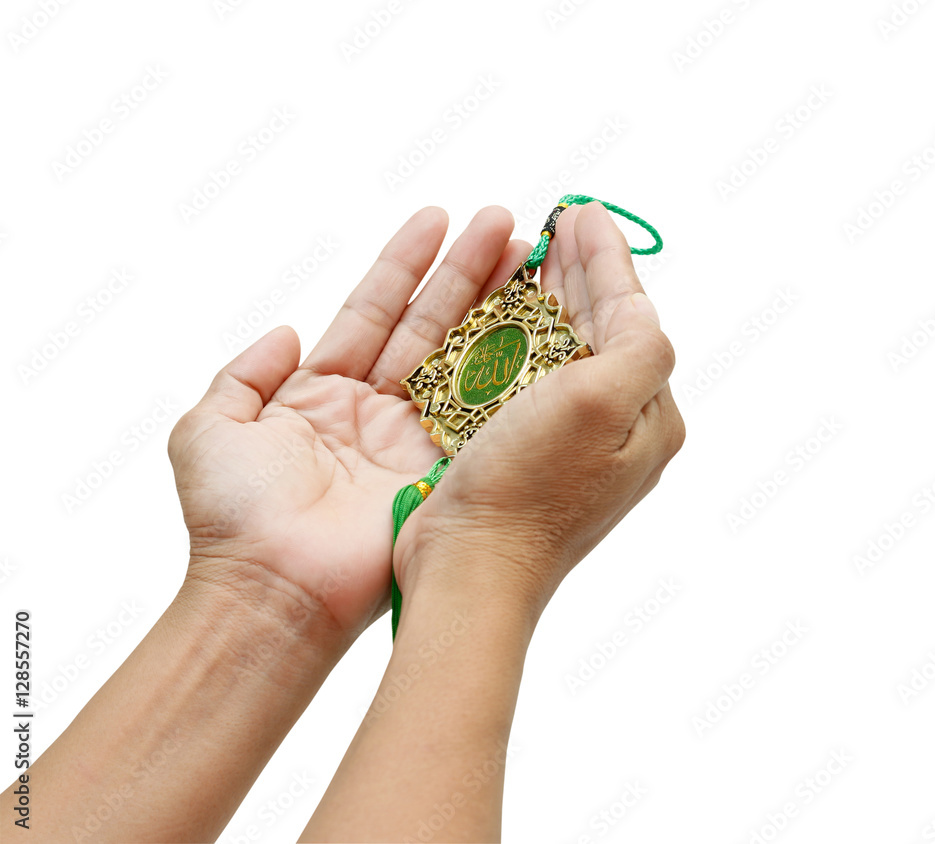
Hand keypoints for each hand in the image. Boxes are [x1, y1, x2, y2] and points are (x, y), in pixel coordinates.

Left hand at [168, 206, 531, 637]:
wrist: (272, 591)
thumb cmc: (231, 516)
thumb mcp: (211, 428)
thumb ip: (243, 374)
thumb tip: (283, 332)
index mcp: (322, 393)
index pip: (371, 312)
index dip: (403, 265)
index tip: (436, 217)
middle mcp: (375, 410)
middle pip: (427, 325)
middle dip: (463, 272)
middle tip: (501, 222)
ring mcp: (414, 439)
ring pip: (460, 358)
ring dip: (492, 306)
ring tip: (524, 254)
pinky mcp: (443, 470)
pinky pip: (478, 412)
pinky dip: (507, 371)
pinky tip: (536, 327)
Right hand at [395, 202, 684, 623]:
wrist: (470, 569)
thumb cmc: (530, 489)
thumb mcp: (600, 403)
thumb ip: (638, 343)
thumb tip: (640, 304)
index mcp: (647, 416)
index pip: (632, 316)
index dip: (608, 258)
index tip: (584, 213)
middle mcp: (615, 429)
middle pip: (599, 329)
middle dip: (582, 272)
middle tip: (563, 223)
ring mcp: (568, 443)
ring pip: (561, 350)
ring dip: (547, 298)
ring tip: (534, 253)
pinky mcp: (523, 453)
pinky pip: (526, 378)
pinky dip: (515, 336)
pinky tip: (502, 313)